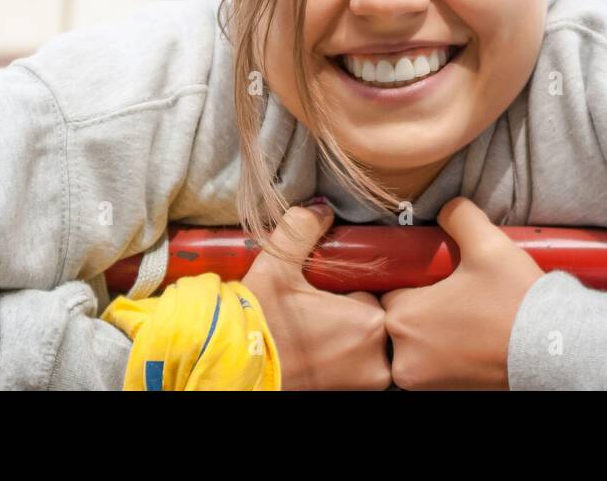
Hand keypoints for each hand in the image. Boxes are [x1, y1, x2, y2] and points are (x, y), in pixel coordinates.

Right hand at [241, 202, 391, 390]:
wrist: (230, 367)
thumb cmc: (258, 320)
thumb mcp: (278, 264)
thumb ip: (303, 227)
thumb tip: (321, 209)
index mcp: (369, 324)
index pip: (377, 295)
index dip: (353, 289)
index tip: (329, 289)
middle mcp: (376, 361)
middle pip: (374, 322)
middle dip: (351, 314)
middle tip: (317, 309)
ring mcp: (363, 385)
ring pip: (365, 347)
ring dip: (347, 338)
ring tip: (313, 330)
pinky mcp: (346, 396)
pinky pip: (354, 368)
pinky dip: (339, 358)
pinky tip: (312, 349)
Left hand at [380, 197, 544, 389]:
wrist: (554, 349)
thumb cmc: (516, 299)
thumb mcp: (488, 242)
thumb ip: (459, 215)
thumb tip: (447, 208)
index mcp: (404, 318)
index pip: (391, 291)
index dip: (414, 281)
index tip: (438, 278)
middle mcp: (404, 357)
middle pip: (400, 320)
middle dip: (423, 307)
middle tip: (456, 297)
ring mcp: (423, 382)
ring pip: (415, 344)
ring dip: (432, 331)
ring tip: (466, 317)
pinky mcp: (442, 395)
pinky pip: (432, 365)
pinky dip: (445, 353)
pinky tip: (471, 337)